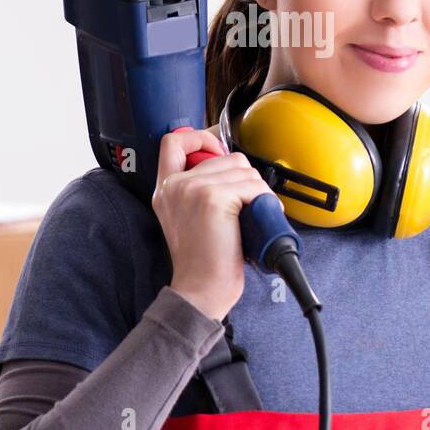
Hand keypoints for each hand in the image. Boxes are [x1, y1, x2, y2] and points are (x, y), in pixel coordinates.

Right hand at [151, 127, 278, 321]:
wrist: (200, 291)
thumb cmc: (203, 262)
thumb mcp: (187, 218)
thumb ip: (198, 189)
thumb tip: (233, 166)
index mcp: (166, 188)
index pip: (174, 141)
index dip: (201, 139)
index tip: (218, 153)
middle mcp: (176, 184)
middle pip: (227, 156)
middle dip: (245, 180)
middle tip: (243, 208)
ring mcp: (193, 188)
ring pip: (244, 170)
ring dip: (256, 192)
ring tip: (247, 218)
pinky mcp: (213, 197)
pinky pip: (253, 186)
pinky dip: (262, 203)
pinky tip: (253, 223)